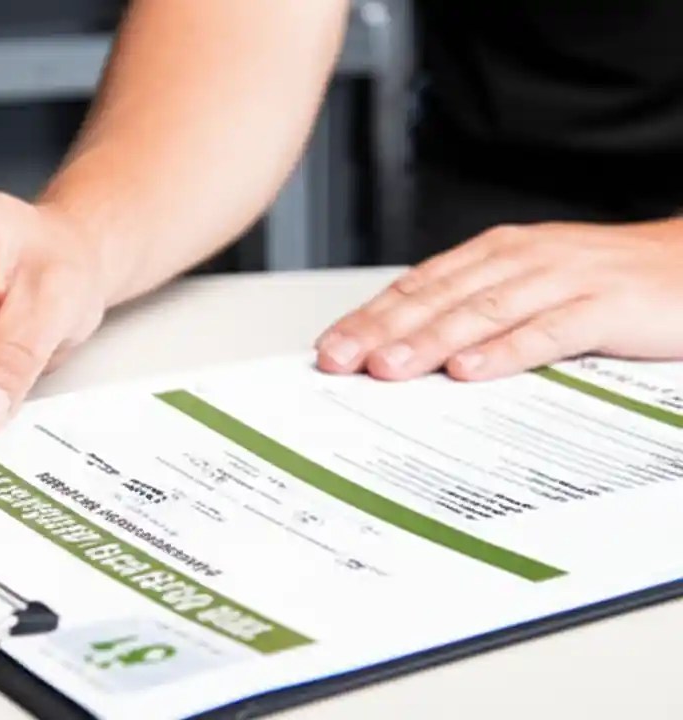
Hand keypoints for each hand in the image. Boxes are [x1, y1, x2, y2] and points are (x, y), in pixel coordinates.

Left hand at [313, 219, 682, 380]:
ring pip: (482, 312)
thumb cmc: (610, 283)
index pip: (418, 285)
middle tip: (338, 362)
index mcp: (498, 253)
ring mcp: (565, 279)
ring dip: (429, 341)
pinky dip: (505, 351)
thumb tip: (409, 348)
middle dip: (382, 331)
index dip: (370, 316)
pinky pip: (548, 330)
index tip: (329, 347)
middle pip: (438, 298)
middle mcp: (523, 259)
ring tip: (388, 369)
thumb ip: (480, 310)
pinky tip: (470, 371)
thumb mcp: (534, 288)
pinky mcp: (606, 306)